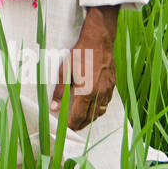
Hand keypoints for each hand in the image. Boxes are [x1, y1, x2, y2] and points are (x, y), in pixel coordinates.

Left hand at [52, 5, 118, 130]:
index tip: (65, 129)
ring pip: (100, 111)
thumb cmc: (80, 53)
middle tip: (71, 127)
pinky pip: (106, 102)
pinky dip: (99, 108)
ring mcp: (108, 89)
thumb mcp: (64, 70)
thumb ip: (60, 91)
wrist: (100, 39)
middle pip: (90, 117)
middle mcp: (100, 93)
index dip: (71, 125)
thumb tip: (54, 108)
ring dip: (90, 118)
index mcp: (87, 92)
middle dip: (80, 124)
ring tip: (81, 118)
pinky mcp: (113, 84)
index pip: (79, 116)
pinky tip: (93, 105)